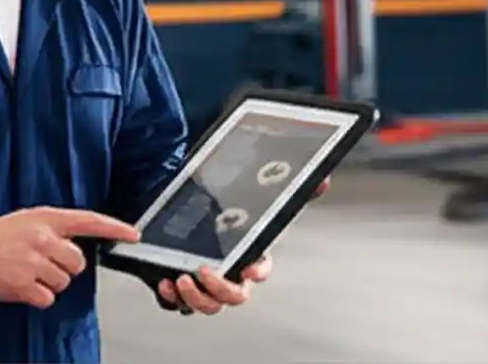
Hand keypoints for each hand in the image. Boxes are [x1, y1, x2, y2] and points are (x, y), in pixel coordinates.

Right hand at [0, 206, 138, 309]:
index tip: (133, 234)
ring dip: (49, 283)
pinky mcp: (23, 284)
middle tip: (43, 263)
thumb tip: (75, 246)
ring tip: (27, 272)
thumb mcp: (26, 220)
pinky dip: (36, 297)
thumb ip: (53, 228)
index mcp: (45, 218)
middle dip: (65, 268)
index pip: (88, 221)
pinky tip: (21, 285)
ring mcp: (33, 261)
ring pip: (64, 282)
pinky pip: (47, 298)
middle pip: (78, 263)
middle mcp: (42, 238)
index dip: (114, 228)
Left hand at [153, 174, 327, 315]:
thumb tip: (323, 181)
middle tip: (205, 271)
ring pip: (207, 305)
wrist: (182, 202)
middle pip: (234, 297)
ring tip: (182, 278)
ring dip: (195, 298)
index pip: (261, 269)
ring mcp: (204, 282)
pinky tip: (164, 283)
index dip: (258, 271)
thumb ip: (291, 190)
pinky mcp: (180, 284)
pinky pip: (177, 302)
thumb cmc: (222, 205)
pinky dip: (170, 297)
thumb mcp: (251, 194)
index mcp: (248, 255)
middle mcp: (229, 273)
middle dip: (221, 289)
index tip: (249, 269)